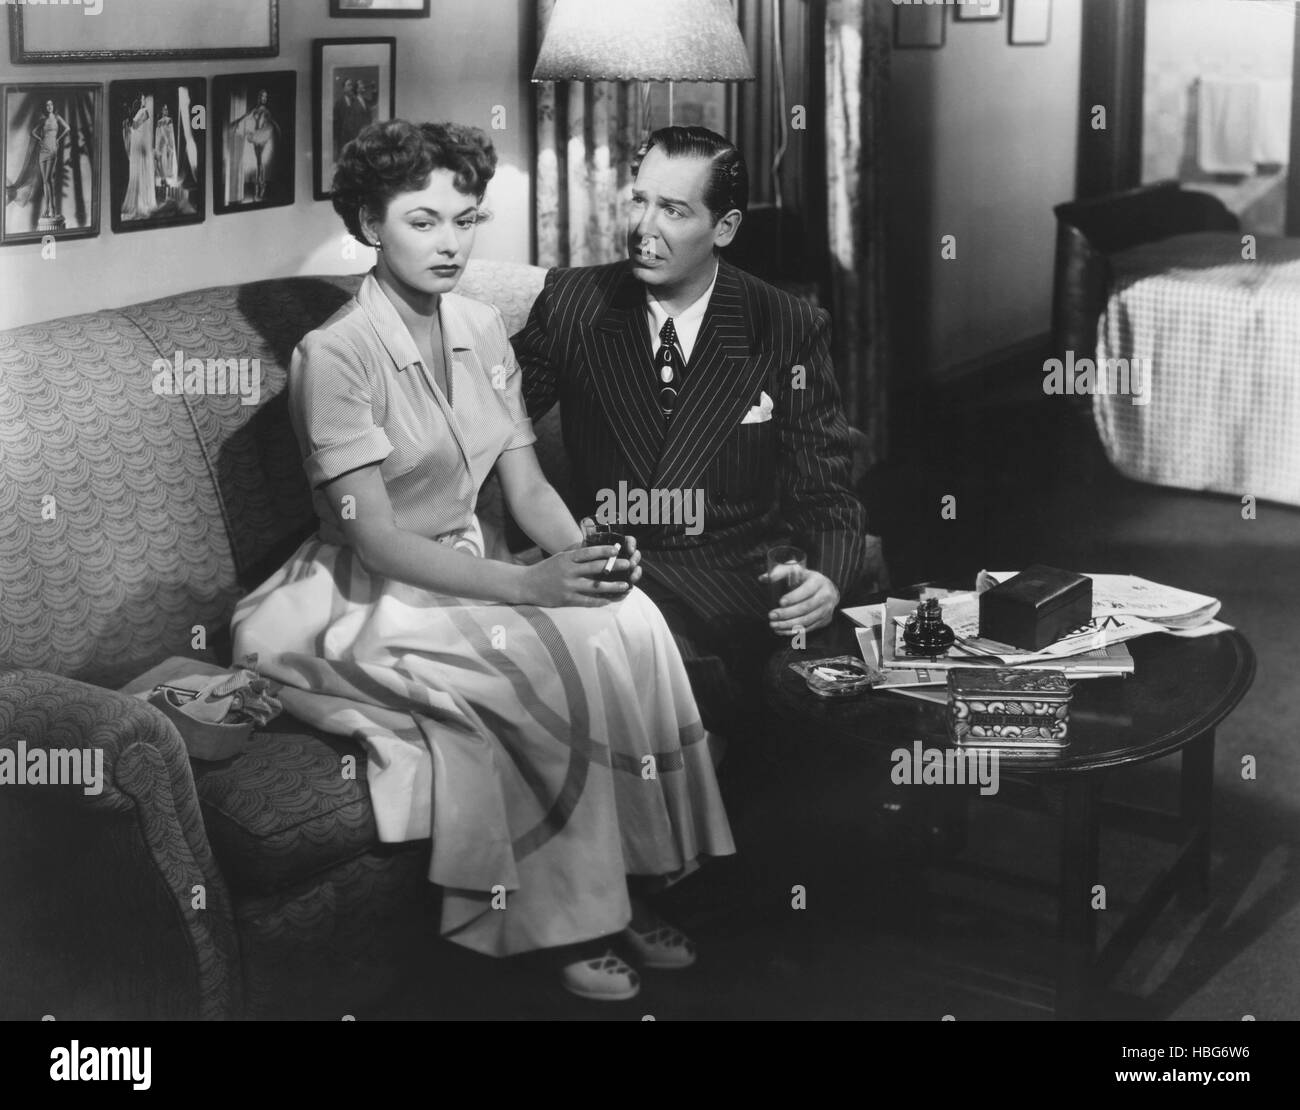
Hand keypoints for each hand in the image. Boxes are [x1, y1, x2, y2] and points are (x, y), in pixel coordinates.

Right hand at [521, 541, 639, 606]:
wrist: (526, 585)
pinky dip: (599, 601)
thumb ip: (575, 552)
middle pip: (595, 569)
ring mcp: (568, 587)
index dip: (603, 550)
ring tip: (626, 586)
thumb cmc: (546, 569)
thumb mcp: (559, 557)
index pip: (588, 553)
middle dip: (614, 567)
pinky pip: (586, 601)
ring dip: (612, 587)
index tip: (617, 549)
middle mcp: (568, 572)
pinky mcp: (566, 600)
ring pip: (594, 587)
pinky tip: (610, 600)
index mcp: (566, 559)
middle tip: (629, 564)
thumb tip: (591, 543)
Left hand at [566, 517, 643, 582]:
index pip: (629, 541)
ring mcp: (624, 568)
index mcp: (618, 545)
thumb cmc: (587, 556)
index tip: (629, 548)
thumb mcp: (588, 546)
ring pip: (635, 568)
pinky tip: (630, 584)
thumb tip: (588, 519)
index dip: (631, 544)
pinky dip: (632, 582)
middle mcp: (624, 556)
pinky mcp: (623, 580)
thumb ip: (591, 534)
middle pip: (635, 555)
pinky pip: (631, 580)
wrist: (582, 572)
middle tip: (630, 563)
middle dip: (635, 559)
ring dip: (636, 571)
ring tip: (632, 576)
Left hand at [763, 568, 838, 634]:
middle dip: (787, 613)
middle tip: (771, 615)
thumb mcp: (796, 570)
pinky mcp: (823, 621)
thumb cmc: (806, 579)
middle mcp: (825, 596)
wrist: (828, 589)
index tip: (780, 602)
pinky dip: (793, 631)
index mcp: (818, 581)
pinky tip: (781, 630)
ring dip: (788, 625)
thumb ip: (780, 572)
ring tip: (773, 625)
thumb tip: (762, 578)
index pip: (807, 591)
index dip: (793, 597)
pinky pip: (808, 628)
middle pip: (806, 608)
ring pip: (807, 620)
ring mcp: (826, 610)